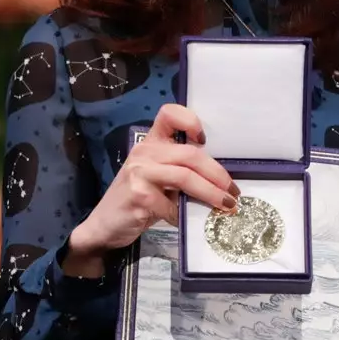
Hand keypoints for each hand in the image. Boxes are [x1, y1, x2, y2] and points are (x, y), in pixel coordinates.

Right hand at [64, 103, 238, 276]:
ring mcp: (139, 172)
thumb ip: (182, 170)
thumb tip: (222, 181)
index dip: (190, 121)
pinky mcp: (138, 195)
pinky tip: (187, 221)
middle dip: (217, 174)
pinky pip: (172, 204)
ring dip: (210, 193)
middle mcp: (144, 152)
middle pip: (190, 154)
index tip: (204, 141)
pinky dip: (184, 215)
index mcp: (151, 143)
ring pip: (185, 177)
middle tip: (232, 192)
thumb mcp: (159, 179)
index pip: (168, 114)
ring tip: (226, 206)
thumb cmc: (139, 200)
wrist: (105, 225)